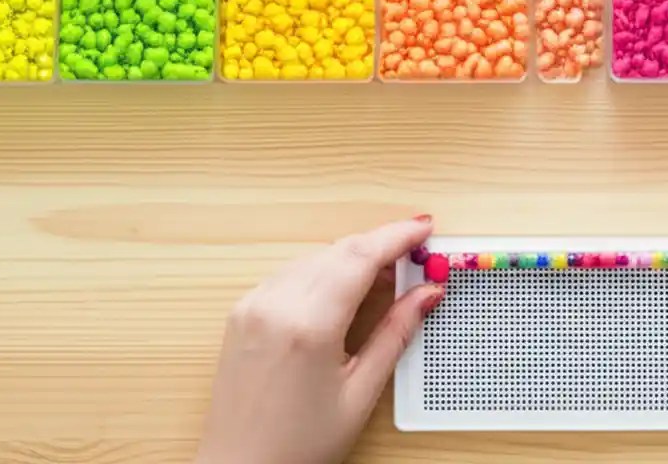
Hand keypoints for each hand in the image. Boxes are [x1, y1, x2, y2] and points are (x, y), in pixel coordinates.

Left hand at [196, 218, 442, 463]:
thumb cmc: (298, 446)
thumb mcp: (361, 393)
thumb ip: (396, 334)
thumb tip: (426, 293)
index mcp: (308, 326)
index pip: (360, 256)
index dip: (397, 236)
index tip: (423, 226)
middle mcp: (274, 306)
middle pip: (338, 250)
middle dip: (379, 244)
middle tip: (415, 253)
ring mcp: (252, 307)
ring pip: (313, 257)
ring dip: (351, 257)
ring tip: (385, 274)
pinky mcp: (241, 314)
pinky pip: (290, 274)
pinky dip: (322, 271)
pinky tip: (343, 289)